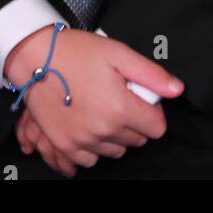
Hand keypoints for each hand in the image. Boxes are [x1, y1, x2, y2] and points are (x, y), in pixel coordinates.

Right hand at [6, 26, 183, 176]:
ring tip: (101, 108)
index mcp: (121, 108)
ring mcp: (83, 141)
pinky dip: (93, 147)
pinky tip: (88, 124)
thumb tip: (177, 89)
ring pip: (115, 151)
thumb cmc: (76, 52)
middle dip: (133, 121)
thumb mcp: (119, 53)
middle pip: (136, 140)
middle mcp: (103, 131)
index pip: (157, 128)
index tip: (139, 98)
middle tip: (117, 96)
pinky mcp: (65, 146)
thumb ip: (151, 74)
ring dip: (114, 135)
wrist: (35, 58)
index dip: (151, 111)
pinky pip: (90, 160)